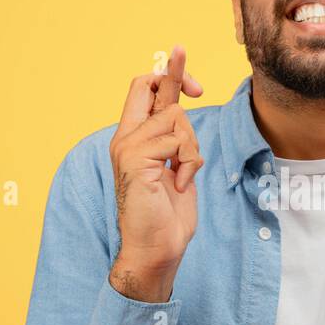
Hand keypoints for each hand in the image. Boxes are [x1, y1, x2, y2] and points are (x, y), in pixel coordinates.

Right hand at [108, 45, 204, 301]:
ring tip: (182, 176)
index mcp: (133, 138)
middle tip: (199, 90)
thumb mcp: (174, 166)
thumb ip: (174, 138)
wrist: (156, 248)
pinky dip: (188, 163)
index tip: (195, 86)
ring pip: (175, 117)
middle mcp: (125, 137)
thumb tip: (182, 105)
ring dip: (191, 147)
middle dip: (178, 77)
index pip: (143, 89)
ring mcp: (127, 147)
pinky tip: (179, 184)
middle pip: (148, 84)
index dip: (170, 77)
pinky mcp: (135, 159)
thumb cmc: (168, 214)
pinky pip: (176, 141)